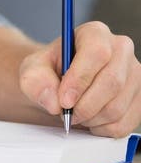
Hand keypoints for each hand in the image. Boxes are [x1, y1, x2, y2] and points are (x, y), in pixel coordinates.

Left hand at [19, 21, 140, 137]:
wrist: (62, 84)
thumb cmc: (50, 72)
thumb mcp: (33, 70)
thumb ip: (35, 81)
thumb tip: (53, 100)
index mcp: (94, 33)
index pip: (96, 53)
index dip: (80, 80)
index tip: (64, 100)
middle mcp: (121, 49)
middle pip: (112, 82)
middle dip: (85, 106)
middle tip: (66, 114)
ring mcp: (135, 74)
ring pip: (117, 107)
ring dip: (91, 119)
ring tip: (76, 113)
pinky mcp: (140, 98)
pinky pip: (124, 123)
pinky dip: (102, 129)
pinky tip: (90, 120)